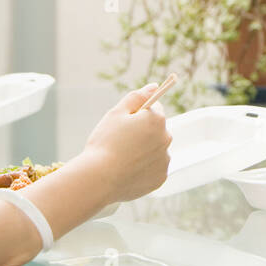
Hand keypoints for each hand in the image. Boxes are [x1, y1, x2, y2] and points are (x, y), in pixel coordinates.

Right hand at [80, 85, 171, 203]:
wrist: (99, 179)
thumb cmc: (105, 143)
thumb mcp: (116, 113)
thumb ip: (137, 97)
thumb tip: (154, 86)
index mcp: (157, 120)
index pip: (154, 108)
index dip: (138, 114)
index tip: (125, 123)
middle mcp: (166, 138)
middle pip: (156, 129)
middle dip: (143, 132)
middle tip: (121, 141)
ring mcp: (164, 160)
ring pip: (155, 149)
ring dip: (145, 150)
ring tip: (123, 158)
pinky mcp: (160, 178)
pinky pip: (153, 168)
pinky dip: (144, 168)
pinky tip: (128, 170)